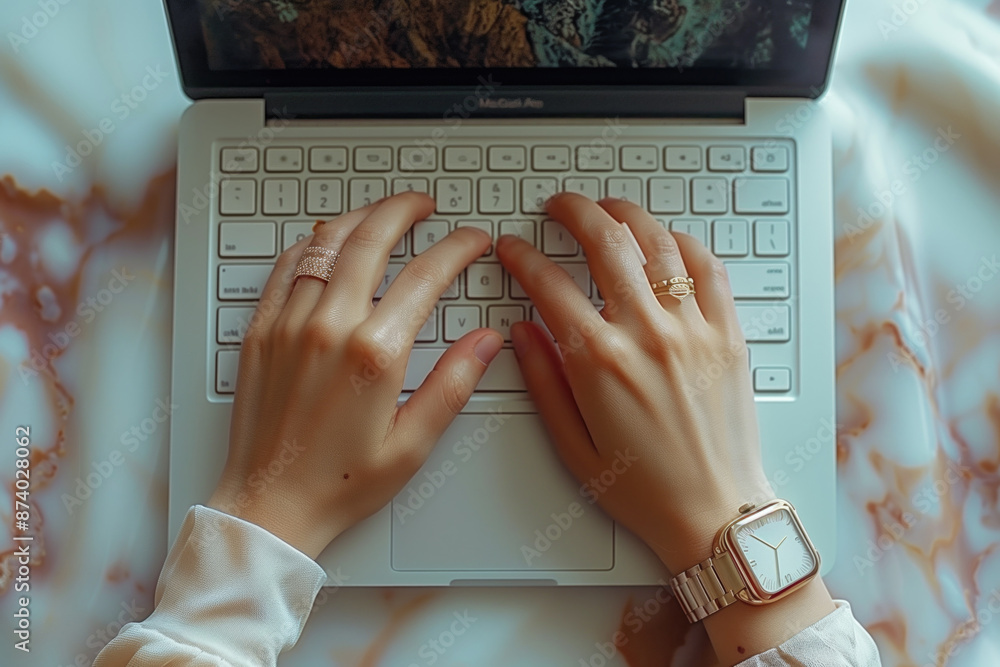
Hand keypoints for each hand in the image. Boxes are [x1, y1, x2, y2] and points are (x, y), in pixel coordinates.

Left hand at [208, 193, 502, 558]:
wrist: (268, 506)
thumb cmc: (339, 484)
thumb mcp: (413, 444)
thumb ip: (453, 383)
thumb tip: (486, 340)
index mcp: (374, 355)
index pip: (426, 276)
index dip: (457, 248)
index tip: (472, 240)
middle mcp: (328, 329)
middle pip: (372, 239)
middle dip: (404, 210)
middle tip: (424, 205)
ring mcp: (288, 324)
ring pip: (326, 243)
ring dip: (359, 218)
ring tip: (381, 213)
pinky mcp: (261, 331)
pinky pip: (285, 266)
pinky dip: (311, 242)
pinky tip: (327, 240)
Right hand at [497, 194, 775, 573]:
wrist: (715, 513)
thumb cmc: (645, 489)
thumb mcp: (571, 445)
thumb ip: (542, 381)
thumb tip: (521, 332)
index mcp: (600, 362)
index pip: (548, 284)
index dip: (522, 256)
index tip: (513, 249)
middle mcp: (647, 334)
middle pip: (605, 241)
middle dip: (573, 211)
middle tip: (559, 206)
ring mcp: (693, 329)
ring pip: (657, 242)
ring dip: (626, 214)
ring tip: (608, 208)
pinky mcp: (728, 334)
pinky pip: (709, 267)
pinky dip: (684, 243)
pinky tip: (666, 240)